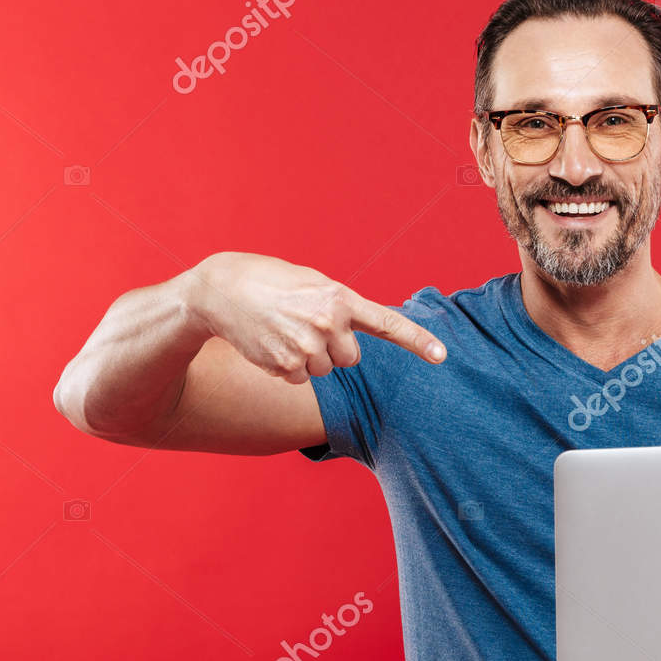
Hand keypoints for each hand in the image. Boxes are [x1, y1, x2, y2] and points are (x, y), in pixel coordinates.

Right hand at [186, 251, 445, 382]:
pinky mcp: (286, 367)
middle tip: (305, 325)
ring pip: (327, 370)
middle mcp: (327, 324)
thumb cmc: (269, 282)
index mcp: (339, 298)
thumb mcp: (312, 283)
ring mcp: (307, 348)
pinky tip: (271, 343)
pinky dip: (289, 367)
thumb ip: (340, 306)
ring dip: (310, 357)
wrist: (219, 291)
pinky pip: (303, 378)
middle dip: (334, 347)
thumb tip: (358, 332)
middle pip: (351, 357)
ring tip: (284, 331)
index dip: (416, 340)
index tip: (441, 356)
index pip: (387, 323)